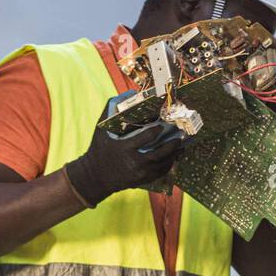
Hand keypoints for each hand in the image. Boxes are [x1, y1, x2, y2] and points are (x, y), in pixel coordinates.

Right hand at [63, 115, 186, 206]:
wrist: (95, 176)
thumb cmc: (98, 150)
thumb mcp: (101, 129)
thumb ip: (111, 110)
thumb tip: (129, 94)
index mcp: (124, 148)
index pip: (145, 138)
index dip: (156, 131)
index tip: (162, 126)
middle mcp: (133, 162)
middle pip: (158, 154)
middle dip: (171, 145)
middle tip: (180, 137)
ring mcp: (139, 174)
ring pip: (162, 165)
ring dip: (173, 155)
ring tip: (181, 146)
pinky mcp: (141, 180)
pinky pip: (159, 173)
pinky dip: (168, 165)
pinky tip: (173, 157)